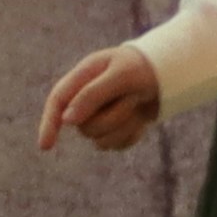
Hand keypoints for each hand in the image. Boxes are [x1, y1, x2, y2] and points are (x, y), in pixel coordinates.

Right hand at [36, 43, 164, 156]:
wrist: (170, 75)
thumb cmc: (143, 69)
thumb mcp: (120, 76)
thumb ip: (92, 95)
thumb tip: (67, 120)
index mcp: (82, 78)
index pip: (57, 101)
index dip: (48, 124)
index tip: (45, 147)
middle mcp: (86, 99)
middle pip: (84, 127)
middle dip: (112, 117)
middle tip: (132, 98)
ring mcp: (100, 117)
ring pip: (99, 140)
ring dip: (124, 125)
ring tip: (137, 104)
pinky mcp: (115, 131)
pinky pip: (116, 145)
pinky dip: (132, 134)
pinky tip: (141, 119)